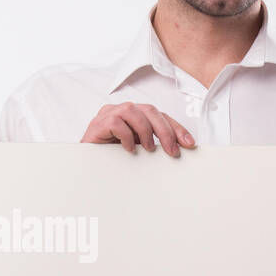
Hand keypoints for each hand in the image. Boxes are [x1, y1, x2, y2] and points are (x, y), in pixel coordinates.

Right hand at [81, 102, 195, 156]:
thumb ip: (152, 143)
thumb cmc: (111, 157)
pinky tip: (129, 149)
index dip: (176, 128)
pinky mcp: (98, 123)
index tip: (189, 144)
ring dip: (145, 131)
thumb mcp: (138, 149)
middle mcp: (122, 110)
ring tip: (149, 149)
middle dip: (165, 131)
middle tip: (173, 150)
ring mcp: (109, 114)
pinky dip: (126, 136)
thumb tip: (176, 148)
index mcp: (135, 115)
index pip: (159, 115)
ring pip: (134, 111)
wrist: (85, 165)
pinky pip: (116, 122)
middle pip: (150, 110)